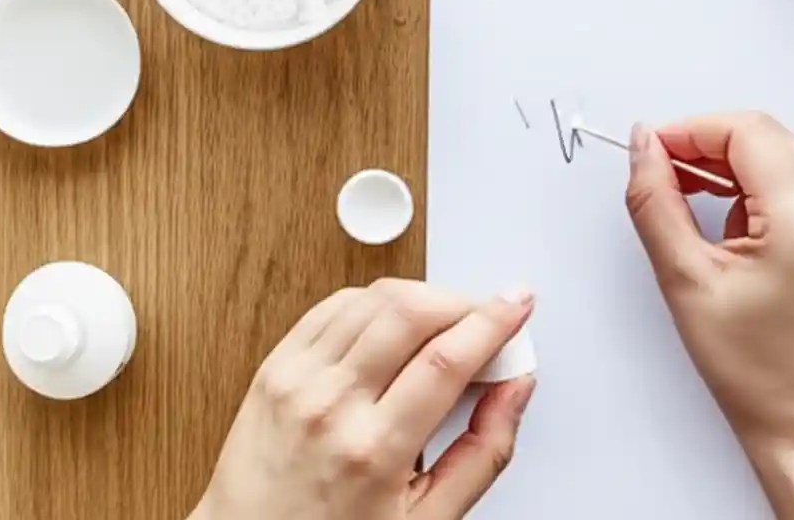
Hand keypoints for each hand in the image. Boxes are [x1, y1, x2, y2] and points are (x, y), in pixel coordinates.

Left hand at [190, 279, 535, 519]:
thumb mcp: (427, 519)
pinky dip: (375, 302)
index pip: (446, 359)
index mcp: (372, 451)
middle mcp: (329, 406)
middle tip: (487, 317)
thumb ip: (483, 452)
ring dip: (422, 297)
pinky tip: (394, 324)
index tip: (519, 304)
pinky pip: (333, 305)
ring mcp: (296, 380)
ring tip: (445, 324)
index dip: (494, 321)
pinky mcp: (275, 367)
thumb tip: (514, 390)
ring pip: (373, 298)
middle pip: (410, 311)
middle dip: (462, 301)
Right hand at [625, 113, 793, 518]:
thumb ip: (657, 202)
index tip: (655, 149)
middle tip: (667, 175)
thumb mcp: (686, 282)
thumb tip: (644, 147)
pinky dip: (767, 191)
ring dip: (739, 168)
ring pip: (789, 158)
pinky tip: (739, 229)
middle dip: (712, 146)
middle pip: (770, 138)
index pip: (748, 133)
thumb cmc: (756, 373)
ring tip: (701, 210)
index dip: (692, 131)